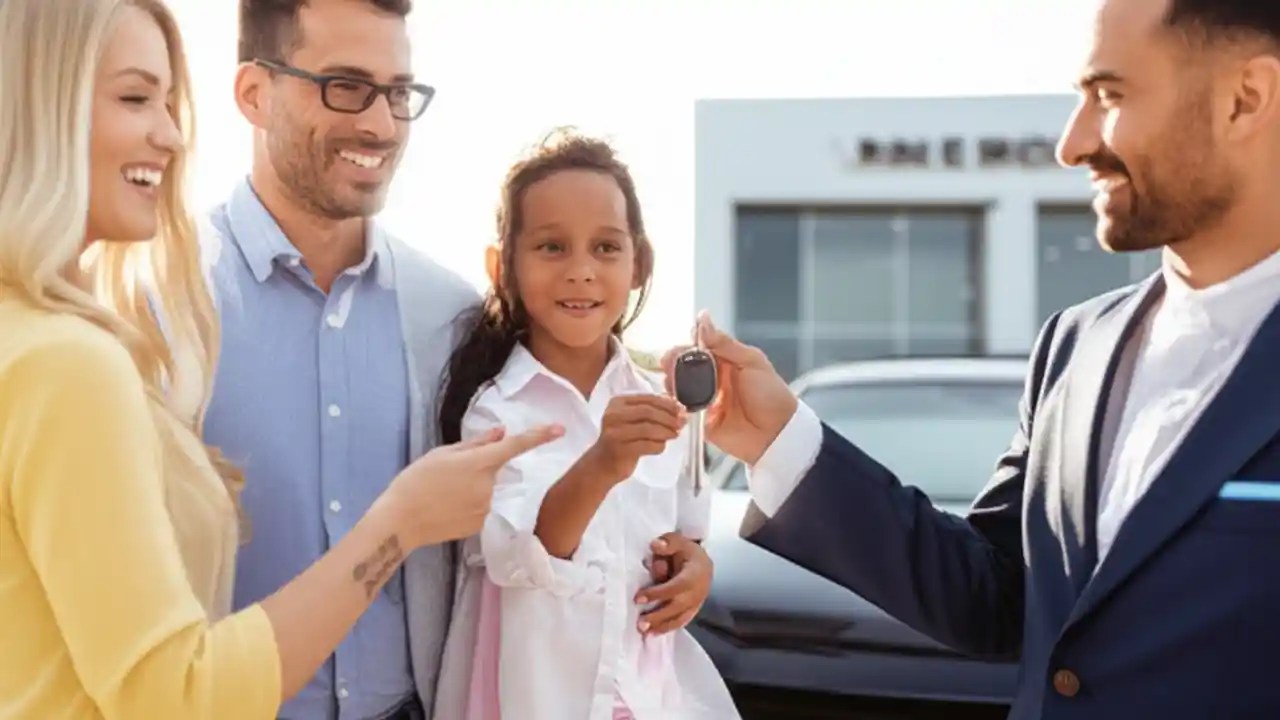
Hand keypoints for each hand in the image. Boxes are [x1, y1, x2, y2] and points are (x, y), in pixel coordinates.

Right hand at [384, 424, 563, 549]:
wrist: (401, 521)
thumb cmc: (416, 482)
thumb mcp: (442, 454)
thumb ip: (476, 444)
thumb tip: (500, 433)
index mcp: (480, 463)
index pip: (515, 446)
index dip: (539, 436)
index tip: (560, 429)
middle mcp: (489, 486)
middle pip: (495, 468)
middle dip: (480, 466)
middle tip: (448, 474)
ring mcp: (486, 508)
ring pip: (488, 488)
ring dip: (473, 486)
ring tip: (444, 492)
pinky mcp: (480, 525)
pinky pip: (482, 505)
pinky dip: (470, 502)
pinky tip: (448, 506)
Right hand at [585, 394, 685, 482]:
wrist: (602, 464)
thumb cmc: (621, 440)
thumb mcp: (632, 420)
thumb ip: (651, 411)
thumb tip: (678, 407)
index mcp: (617, 403)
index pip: (647, 399)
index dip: (667, 404)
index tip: (681, 410)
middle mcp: (613, 415)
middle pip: (648, 412)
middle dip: (669, 417)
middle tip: (682, 423)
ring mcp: (615, 433)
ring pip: (648, 429)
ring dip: (666, 431)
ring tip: (675, 434)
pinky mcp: (620, 450)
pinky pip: (647, 445)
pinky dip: (658, 445)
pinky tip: (662, 446)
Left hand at [636, 533, 712, 635]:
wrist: (703, 562)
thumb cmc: (687, 551)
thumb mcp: (679, 540)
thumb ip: (668, 542)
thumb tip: (655, 545)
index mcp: (696, 573)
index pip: (676, 586)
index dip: (658, 593)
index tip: (638, 598)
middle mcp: (698, 591)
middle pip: (678, 606)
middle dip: (659, 615)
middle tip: (640, 623)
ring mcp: (697, 602)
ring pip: (680, 617)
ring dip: (662, 626)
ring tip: (644, 632)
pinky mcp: (693, 610)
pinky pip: (681, 621)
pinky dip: (668, 628)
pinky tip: (654, 633)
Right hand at [663, 312, 796, 464]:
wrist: (778, 433)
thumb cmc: (771, 394)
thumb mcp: (751, 362)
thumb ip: (724, 343)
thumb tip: (702, 318)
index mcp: (725, 361)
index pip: (698, 348)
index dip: (685, 347)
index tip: (678, 349)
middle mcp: (712, 378)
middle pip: (684, 366)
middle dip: (674, 363)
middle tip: (670, 365)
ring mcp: (705, 399)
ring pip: (679, 387)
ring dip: (672, 383)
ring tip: (672, 384)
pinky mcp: (701, 421)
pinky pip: (682, 411)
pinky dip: (675, 405)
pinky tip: (675, 401)